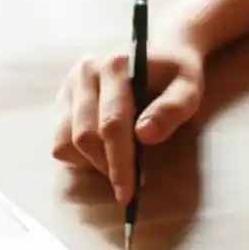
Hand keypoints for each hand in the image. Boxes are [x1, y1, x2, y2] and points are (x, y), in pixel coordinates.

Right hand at [52, 41, 204, 203]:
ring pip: (66, 142)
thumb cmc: (175, 76)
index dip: (120, 162)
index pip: (112, 123)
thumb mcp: (188, 88)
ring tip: (118, 162)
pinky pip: (60, 143)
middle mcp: (86, 72)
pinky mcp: (63, 101)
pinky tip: (103, 151)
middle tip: (128, 186)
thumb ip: (172, 109)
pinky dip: (80, 157)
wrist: (160, 56)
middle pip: (85, 136)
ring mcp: (70, 87)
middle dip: (107, 168)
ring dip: (91, 163)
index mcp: (115, 66)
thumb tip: (144, 136)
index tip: (128, 193)